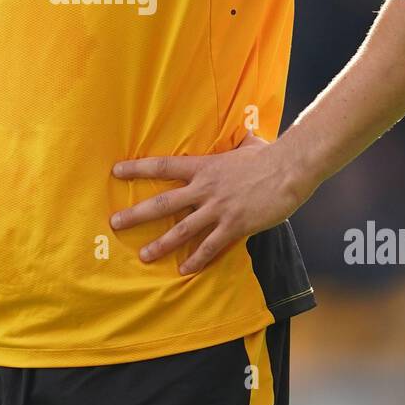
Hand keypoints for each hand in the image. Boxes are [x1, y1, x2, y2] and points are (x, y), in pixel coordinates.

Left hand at [110, 132, 312, 275]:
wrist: (290, 169)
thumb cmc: (270, 155)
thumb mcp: (249, 144)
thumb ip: (240, 143)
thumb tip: (247, 134)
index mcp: (205, 166)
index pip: (164, 166)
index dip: (138, 168)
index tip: (116, 171)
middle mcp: (205, 188)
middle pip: (163, 202)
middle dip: (137, 213)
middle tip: (115, 223)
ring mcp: (218, 209)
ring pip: (182, 230)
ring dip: (160, 244)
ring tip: (143, 255)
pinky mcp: (235, 225)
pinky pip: (211, 246)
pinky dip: (197, 259)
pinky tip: (184, 270)